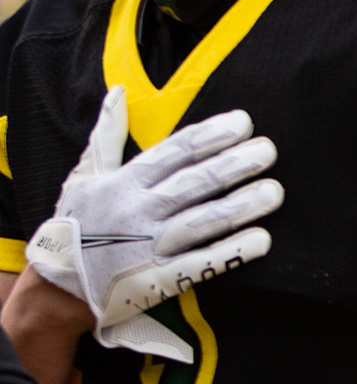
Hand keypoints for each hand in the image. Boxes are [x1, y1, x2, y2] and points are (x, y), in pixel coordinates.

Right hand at [26, 87, 283, 362]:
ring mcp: (145, 248)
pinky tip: (262, 240)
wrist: (55, 290)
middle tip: (268, 151)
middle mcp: (135, 213)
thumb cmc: (77, 226)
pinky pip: (198, 265)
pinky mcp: (155, 281)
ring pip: (200, 223)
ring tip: (275, 191)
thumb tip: (116, 93)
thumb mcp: (83, 178)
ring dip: (239, 207)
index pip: (172, 153)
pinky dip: (230, 253)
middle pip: (192, 184)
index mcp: (122, 184)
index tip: (244, 122)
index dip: (209, 136)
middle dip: (232, 166)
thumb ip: (105, 136)